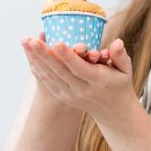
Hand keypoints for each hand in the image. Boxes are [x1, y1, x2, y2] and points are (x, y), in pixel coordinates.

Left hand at [21, 36, 137, 121]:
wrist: (113, 111)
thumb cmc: (119, 84)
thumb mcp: (126, 70)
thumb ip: (121, 56)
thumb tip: (117, 42)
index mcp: (98, 81)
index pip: (80, 68)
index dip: (68, 56)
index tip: (57, 43)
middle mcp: (81, 90)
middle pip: (60, 71)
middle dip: (45, 54)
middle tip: (32, 40)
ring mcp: (70, 94)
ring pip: (50, 75)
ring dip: (36, 58)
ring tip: (25, 42)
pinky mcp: (62, 96)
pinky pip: (47, 81)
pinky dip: (37, 68)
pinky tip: (29, 55)